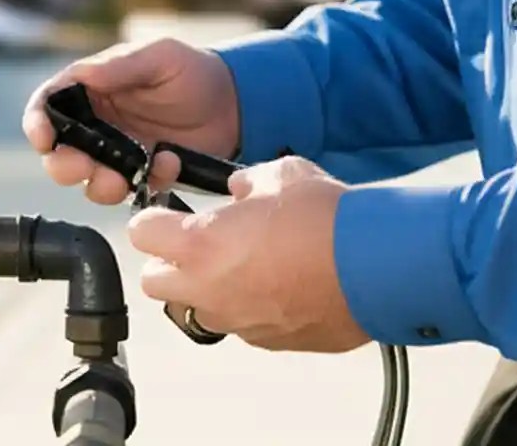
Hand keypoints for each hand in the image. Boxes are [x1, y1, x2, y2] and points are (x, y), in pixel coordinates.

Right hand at [22, 38, 239, 203]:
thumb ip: (121, 66)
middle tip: (82, 168)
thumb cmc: (191, 71)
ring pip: (88, 180)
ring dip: (98, 185)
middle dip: (63, 164)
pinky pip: (130, 190)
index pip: (48, 105)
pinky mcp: (141, 176)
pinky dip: (144, 183)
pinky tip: (168, 164)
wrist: (234, 104)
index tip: (42, 138)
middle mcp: (96, 125)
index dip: (37, 123)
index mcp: (90, 90)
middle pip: (59, 152)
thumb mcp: (160, 56)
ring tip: (120, 180)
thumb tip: (82, 75)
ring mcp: (117, 154)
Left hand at [129, 156, 369, 352]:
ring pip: (196, 308)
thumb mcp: (281, 175)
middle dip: (168, 263)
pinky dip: (248, 307)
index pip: (140, 234)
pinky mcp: (265, 341)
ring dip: (208, 289)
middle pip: (154, 282)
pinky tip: (280, 287)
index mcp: (199, 244)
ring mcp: (235, 320)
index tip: (168, 216)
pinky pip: (240, 324)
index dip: (154, 221)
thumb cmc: (326, 219)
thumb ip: (248, 183)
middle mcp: (207, 289)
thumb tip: (241, 189)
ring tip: (247, 266)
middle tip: (198, 246)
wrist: (376, 267)